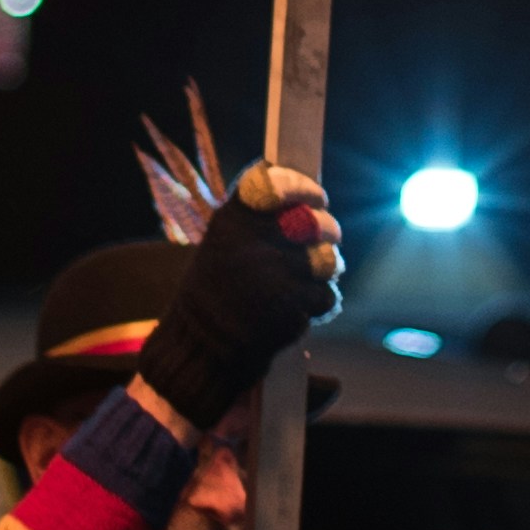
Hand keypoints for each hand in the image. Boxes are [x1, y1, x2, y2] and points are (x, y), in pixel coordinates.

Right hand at [138, 162, 343, 432]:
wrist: (201, 347)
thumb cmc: (213, 293)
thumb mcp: (221, 244)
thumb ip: (259, 222)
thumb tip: (310, 206)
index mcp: (232, 220)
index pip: (274, 182)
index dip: (301, 186)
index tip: (315, 195)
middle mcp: (254, 242)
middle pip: (315, 221)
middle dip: (326, 229)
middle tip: (324, 234)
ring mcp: (276, 274)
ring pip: (328, 259)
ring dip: (323, 270)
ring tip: (306, 278)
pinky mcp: (293, 306)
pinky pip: (325, 294)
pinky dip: (317, 303)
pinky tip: (296, 306)